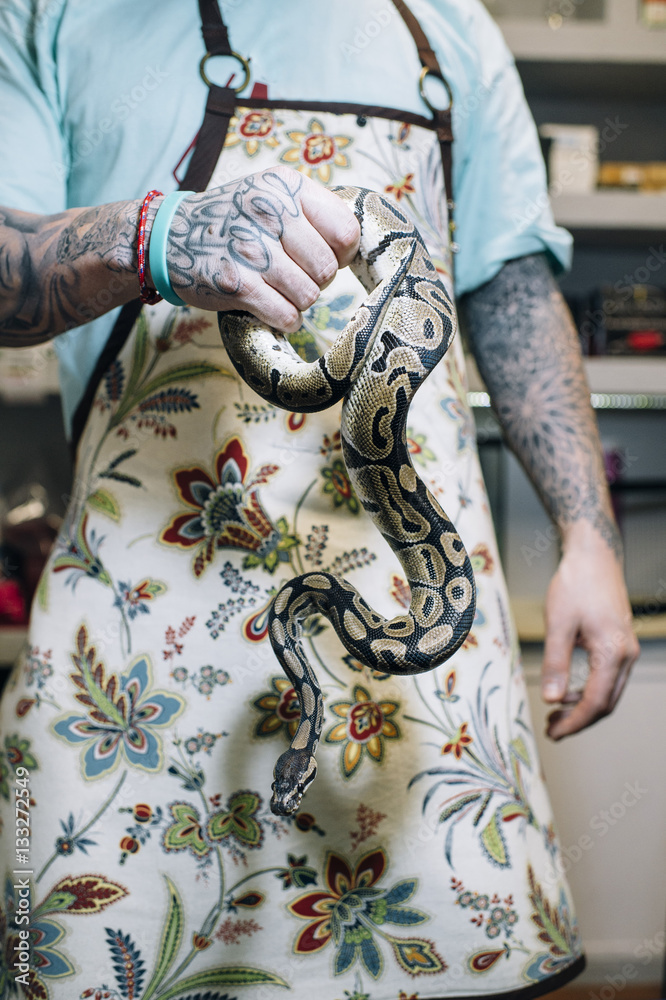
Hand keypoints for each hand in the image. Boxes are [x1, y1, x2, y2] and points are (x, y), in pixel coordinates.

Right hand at [163, 166, 359, 330]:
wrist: (170, 237)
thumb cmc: (234, 219)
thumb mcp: (271, 194)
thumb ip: (314, 210)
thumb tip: (356, 246)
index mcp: (285, 185)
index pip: (346, 231)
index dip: (342, 253)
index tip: (324, 256)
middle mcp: (268, 211)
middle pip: (327, 269)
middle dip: (316, 280)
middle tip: (292, 275)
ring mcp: (250, 248)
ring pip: (309, 296)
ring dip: (298, 301)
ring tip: (276, 288)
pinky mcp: (237, 284)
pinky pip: (286, 316)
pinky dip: (284, 319)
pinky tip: (268, 306)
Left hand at [541, 523, 639, 738]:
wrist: (594, 557)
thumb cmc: (575, 584)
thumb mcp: (558, 624)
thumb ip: (555, 664)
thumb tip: (550, 699)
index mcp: (613, 653)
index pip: (596, 703)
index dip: (574, 723)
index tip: (553, 732)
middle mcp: (626, 654)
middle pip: (606, 703)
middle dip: (579, 720)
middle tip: (551, 728)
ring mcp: (626, 649)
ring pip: (608, 692)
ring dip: (583, 706)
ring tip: (555, 711)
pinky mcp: (619, 643)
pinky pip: (608, 677)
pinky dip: (589, 689)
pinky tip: (567, 690)